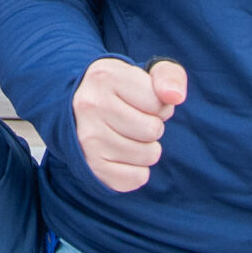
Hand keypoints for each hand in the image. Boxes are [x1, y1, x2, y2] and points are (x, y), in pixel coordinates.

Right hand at [72, 57, 186, 191]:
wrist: (76, 112)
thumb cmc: (122, 93)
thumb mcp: (145, 74)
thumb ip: (170, 76)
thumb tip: (175, 96)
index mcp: (105, 76)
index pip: (159, 102)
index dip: (160, 106)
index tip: (144, 102)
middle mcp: (91, 105)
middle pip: (153, 130)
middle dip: (153, 127)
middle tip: (136, 121)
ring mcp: (88, 138)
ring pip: (148, 155)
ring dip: (147, 148)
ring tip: (129, 137)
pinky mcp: (91, 166)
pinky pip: (138, 177)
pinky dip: (137, 170)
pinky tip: (122, 155)